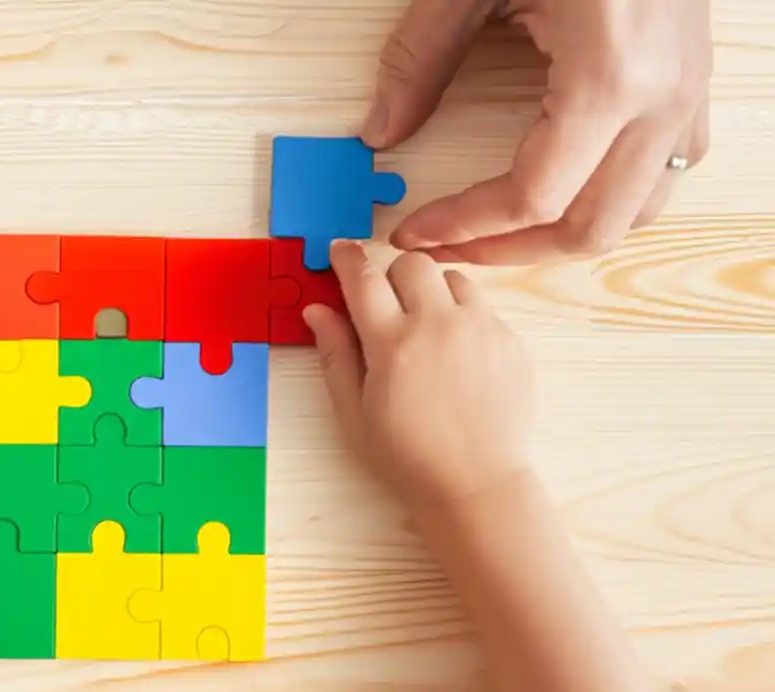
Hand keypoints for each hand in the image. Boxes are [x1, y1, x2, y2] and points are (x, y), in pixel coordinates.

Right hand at [303, 243, 533, 506]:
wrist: (476, 484)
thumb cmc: (406, 456)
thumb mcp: (354, 412)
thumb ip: (335, 354)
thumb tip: (318, 309)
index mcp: (392, 343)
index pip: (364, 278)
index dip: (347, 259)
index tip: (340, 252)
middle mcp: (439, 326)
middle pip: (412, 263)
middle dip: (393, 275)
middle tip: (387, 305)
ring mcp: (481, 330)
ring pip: (453, 278)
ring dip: (434, 292)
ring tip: (427, 328)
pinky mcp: (511, 342)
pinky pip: (484, 308)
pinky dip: (465, 319)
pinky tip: (457, 357)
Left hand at [364, 0, 711, 263]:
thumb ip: (420, 57)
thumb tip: (380, 130)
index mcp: (610, 76)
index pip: (533, 197)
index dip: (464, 228)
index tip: (413, 232)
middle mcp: (662, 98)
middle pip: (590, 228)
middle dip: (508, 252)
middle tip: (444, 250)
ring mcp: (687, 94)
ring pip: (637, 213)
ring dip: (562, 236)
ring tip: (495, 235)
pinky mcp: (692, 85)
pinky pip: (664, 174)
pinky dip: (611, 199)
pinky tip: (561, 191)